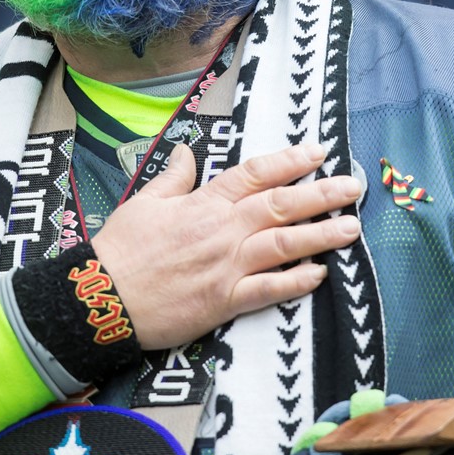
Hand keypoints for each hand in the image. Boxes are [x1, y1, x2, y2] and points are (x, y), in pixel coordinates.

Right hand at [91, 142, 362, 349]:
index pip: (256, 175)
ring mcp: (226, 267)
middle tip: (354, 187)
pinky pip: (268, 290)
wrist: (99, 298)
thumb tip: (187, 154)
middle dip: (321, 194)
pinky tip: (320, 275)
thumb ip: (173, 179)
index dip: (290, 161)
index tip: (318, 151)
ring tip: (351, 228)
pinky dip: (295, 282)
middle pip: (281, 205)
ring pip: (283, 244)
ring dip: (321, 235)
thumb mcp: (142, 202)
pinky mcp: (224, 302)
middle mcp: (222, 231)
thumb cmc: (118, 250)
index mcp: (203, 203)